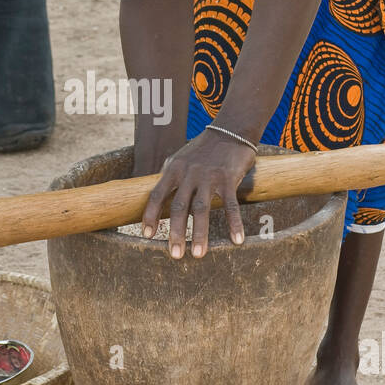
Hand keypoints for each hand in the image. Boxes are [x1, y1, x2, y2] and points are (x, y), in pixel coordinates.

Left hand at [141, 128, 257, 259]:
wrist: (230, 130)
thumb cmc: (203, 149)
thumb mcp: (180, 158)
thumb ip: (169, 177)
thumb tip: (157, 198)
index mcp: (173, 169)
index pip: (156, 195)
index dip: (150, 215)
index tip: (147, 235)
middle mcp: (188, 174)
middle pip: (178, 207)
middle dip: (175, 233)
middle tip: (174, 255)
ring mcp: (208, 176)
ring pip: (201, 209)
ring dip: (199, 234)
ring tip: (198, 254)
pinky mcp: (228, 178)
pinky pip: (231, 205)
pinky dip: (234, 223)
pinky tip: (237, 240)